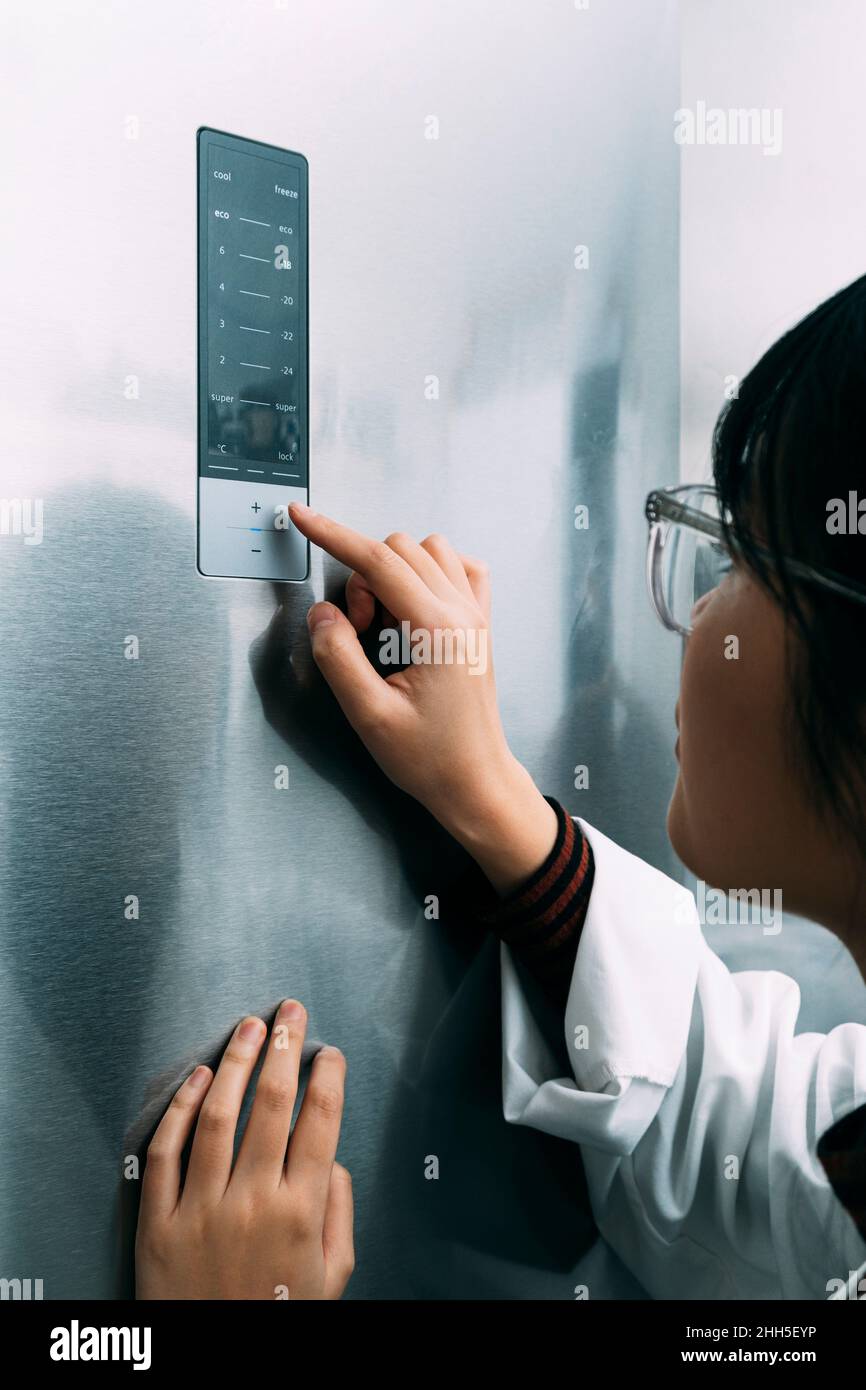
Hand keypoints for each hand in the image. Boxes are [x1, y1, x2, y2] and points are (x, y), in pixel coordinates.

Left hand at [135, 1001, 353, 1299]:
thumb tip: (330, 1159)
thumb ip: (339, 1212)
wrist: (216, 1364)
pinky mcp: (159, 1222)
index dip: (327, 1078)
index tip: (329, 1053)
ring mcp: (202, 1209)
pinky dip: (181, 1109)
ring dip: (236, 1062)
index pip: (320, 1122)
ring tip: (249, 1027)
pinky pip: (166, 1153)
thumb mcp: (333, 1276)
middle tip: (291, 1012)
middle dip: (285, 1048)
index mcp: (301, 1212)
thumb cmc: (279, 1320)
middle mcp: (253, 1201)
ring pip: (219, 1116)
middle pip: (272, 1104)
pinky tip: (199, 1078)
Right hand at [287, 504, 556, 892]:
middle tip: (359, 633)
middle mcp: (462, 612)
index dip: (332, 535)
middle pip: (399, 550)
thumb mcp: (369, 715)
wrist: (476, 781)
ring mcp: (475, 614)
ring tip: (384, 625)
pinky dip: (427, 572)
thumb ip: (339, 657)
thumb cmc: (430, 758)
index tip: (302, 518)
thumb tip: (323, 614)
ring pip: (427, 550)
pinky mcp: (479, 622)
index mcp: (437, 630)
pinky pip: (458, 566)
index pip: (377, 561)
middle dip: (363, 580)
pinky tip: (412, 607)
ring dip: (393, 572)